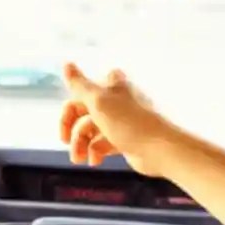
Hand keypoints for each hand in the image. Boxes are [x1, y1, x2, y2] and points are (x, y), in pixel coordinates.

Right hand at [59, 63, 177, 175]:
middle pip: (83, 113)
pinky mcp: (124, 139)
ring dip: (81, 144)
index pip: (81, 92)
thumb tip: (66, 63)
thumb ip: (80, 84)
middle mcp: (115, 101)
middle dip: (73, 130)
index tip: (66, 125)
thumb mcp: (99, 101)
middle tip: (66, 143)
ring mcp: (120, 121)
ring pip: (91, 131)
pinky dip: (95, 151)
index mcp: (110, 86)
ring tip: (79, 159)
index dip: (70, 109)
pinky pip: (102, 144)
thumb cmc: (129, 121)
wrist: (158, 148)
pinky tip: (95, 161)